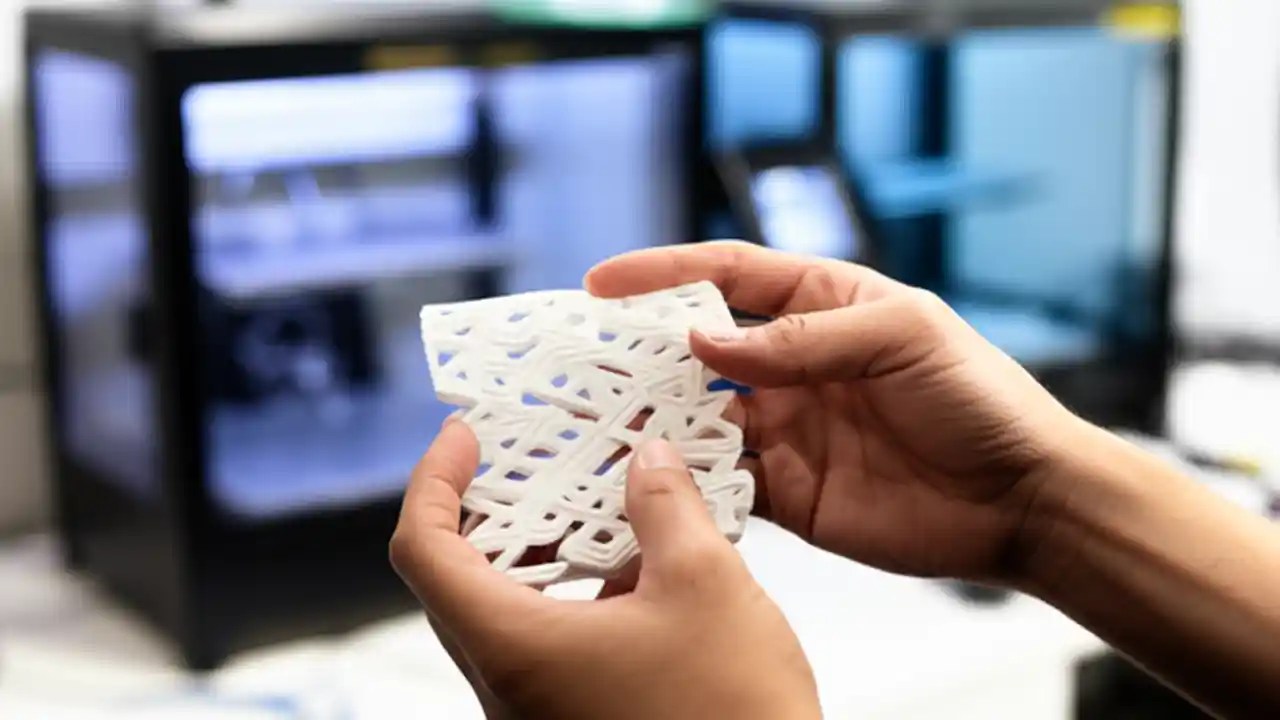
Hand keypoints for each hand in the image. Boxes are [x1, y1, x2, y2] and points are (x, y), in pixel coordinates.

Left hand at [390, 420, 820, 719]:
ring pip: (506, 615)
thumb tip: (651, 458)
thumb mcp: (707, 586)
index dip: (433, 481)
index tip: (466, 438)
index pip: (423, 550)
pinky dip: (569, 597)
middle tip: (535, 460)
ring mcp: (534, 715)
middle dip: (495, 509)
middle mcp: (506, 688)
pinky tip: (630, 570)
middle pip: (459, 580)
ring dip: (539, 552)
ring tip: (590, 504)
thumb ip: (668, 507)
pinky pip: (544, 647)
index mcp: (514, 648)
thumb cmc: (733, 716)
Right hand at [586, 241, 1082, 583]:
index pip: (729, 276)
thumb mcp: (900, 338)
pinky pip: (722, 481)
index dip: (664, 274)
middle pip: (699, 350)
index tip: (603, 284)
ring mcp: (788, 429)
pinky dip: (684, 481)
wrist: (1024, 500)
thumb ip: (801, 339)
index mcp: (824, 305)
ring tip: (596, 423)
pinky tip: (647, 481)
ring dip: (653, 419)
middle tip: (580, 362)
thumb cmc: (979, 399)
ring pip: (699, 418)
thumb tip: (704, 343)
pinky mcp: (789, 492)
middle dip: (640, 351)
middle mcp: (795, 364)